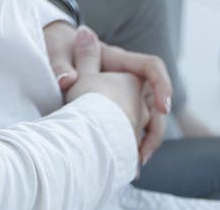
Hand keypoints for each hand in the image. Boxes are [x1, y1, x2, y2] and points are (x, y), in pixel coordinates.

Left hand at [46, 23, 170, 162]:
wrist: (57, 56)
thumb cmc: (60, 51)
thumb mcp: (58, 54)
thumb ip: (61, 66)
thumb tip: (66, 79)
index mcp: (118, 59)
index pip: (152, 66)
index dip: (162, 85)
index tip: (163, 108)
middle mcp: (127, 78)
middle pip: (155, 102)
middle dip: (154, 130)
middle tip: (141, 155)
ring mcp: (126, 95)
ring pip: (148, 121)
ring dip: (145, 143)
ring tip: (132, 166)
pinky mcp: (119, 112)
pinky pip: (134, 131)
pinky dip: (132, 148)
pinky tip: (124, 167)